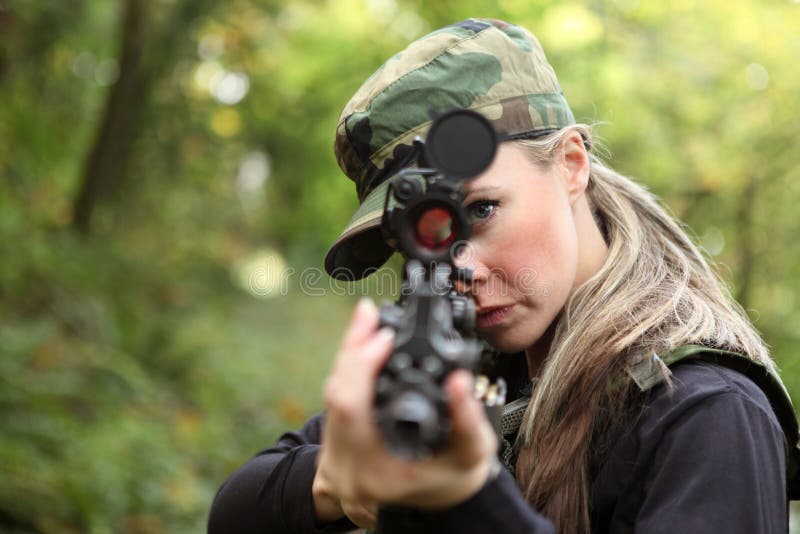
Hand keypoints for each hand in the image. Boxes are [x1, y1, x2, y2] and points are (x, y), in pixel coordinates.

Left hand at [312, 298, 497, 525]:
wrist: (436, 509)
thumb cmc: (453, 480)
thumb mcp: (471, 454)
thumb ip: (468, 419)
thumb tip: (459, 380)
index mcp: (379, 471)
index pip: (352, 408)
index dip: (361, 364)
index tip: (384, 335)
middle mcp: (350, 469)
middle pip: (336, 395)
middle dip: (352, 349)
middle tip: (370, 315)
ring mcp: (338, 462)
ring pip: (331, 396)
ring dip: (349, 355)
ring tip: (365, 321)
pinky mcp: (336, 449)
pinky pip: (334, 402)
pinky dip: (348, 371)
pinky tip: (360, 348)